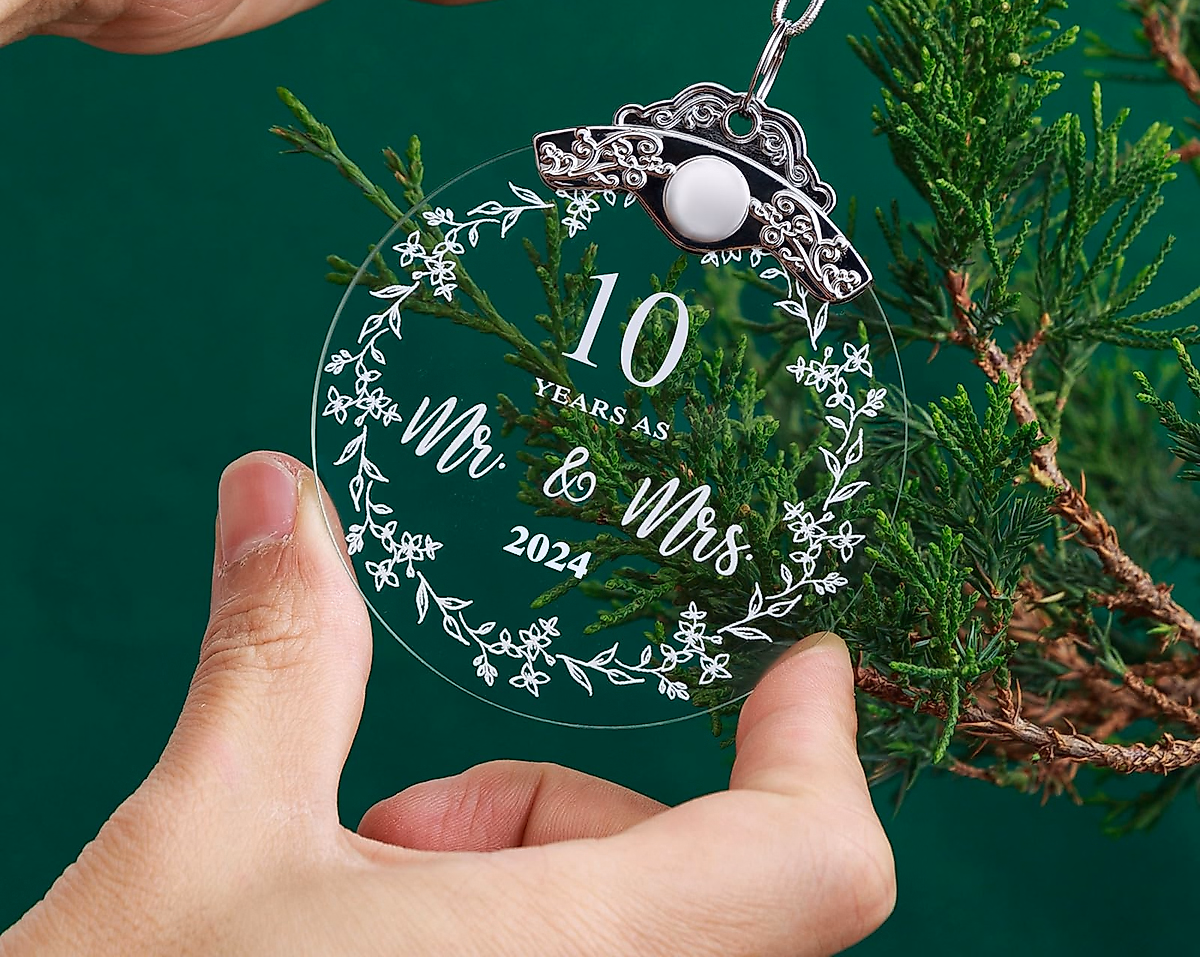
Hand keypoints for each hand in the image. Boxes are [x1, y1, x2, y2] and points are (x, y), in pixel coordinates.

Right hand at [2, 452, 893, 956]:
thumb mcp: (203, 841)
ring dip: (528, 888)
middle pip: (704, 890)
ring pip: (647, 941)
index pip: (812, 865)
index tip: (798, 664)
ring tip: (369, 894)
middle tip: (407, 824)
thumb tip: (276, 493)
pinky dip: (526, 947)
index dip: (821, 749)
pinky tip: (379, 950)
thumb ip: (280, 651)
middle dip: (563, 816)